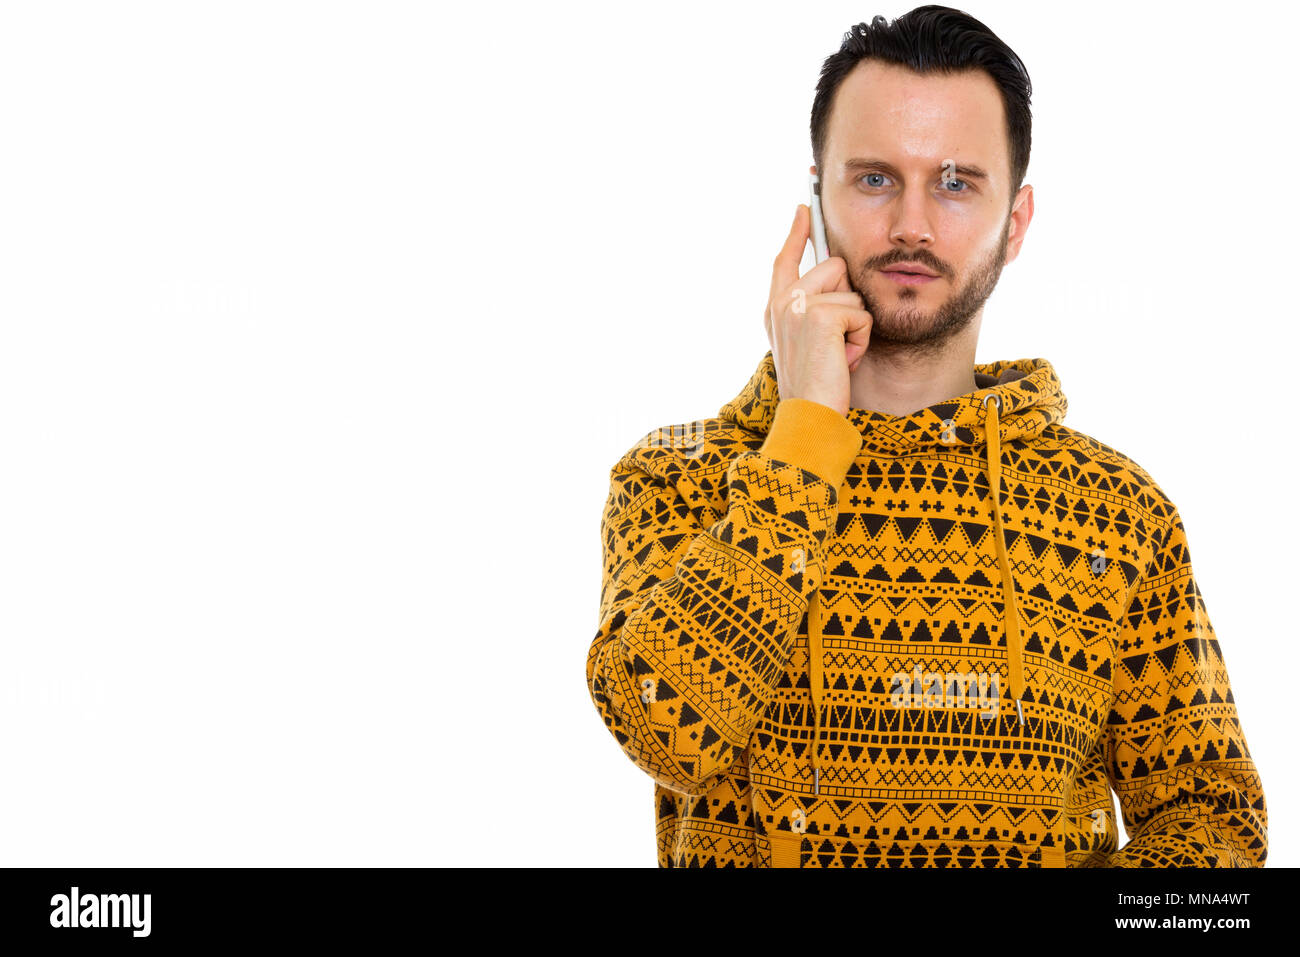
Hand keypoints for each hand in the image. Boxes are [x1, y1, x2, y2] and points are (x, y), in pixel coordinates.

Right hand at [764, 205, 872, 416]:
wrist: (809, 417)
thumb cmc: (817, 389)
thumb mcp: (809, 344)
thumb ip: (814, 311)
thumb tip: (839, 279)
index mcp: (775, 309)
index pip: (785, 259)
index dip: (797, 232)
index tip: (804, 206)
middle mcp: (781, 303)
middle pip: (833, 266)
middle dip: (848, 299)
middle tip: (836, 341)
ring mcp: (797, 307)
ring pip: (852, 292)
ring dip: (857, 326)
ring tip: (839, 355)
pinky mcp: (820, 315)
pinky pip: (861, 313)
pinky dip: (861, 340)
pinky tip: (843, 360)